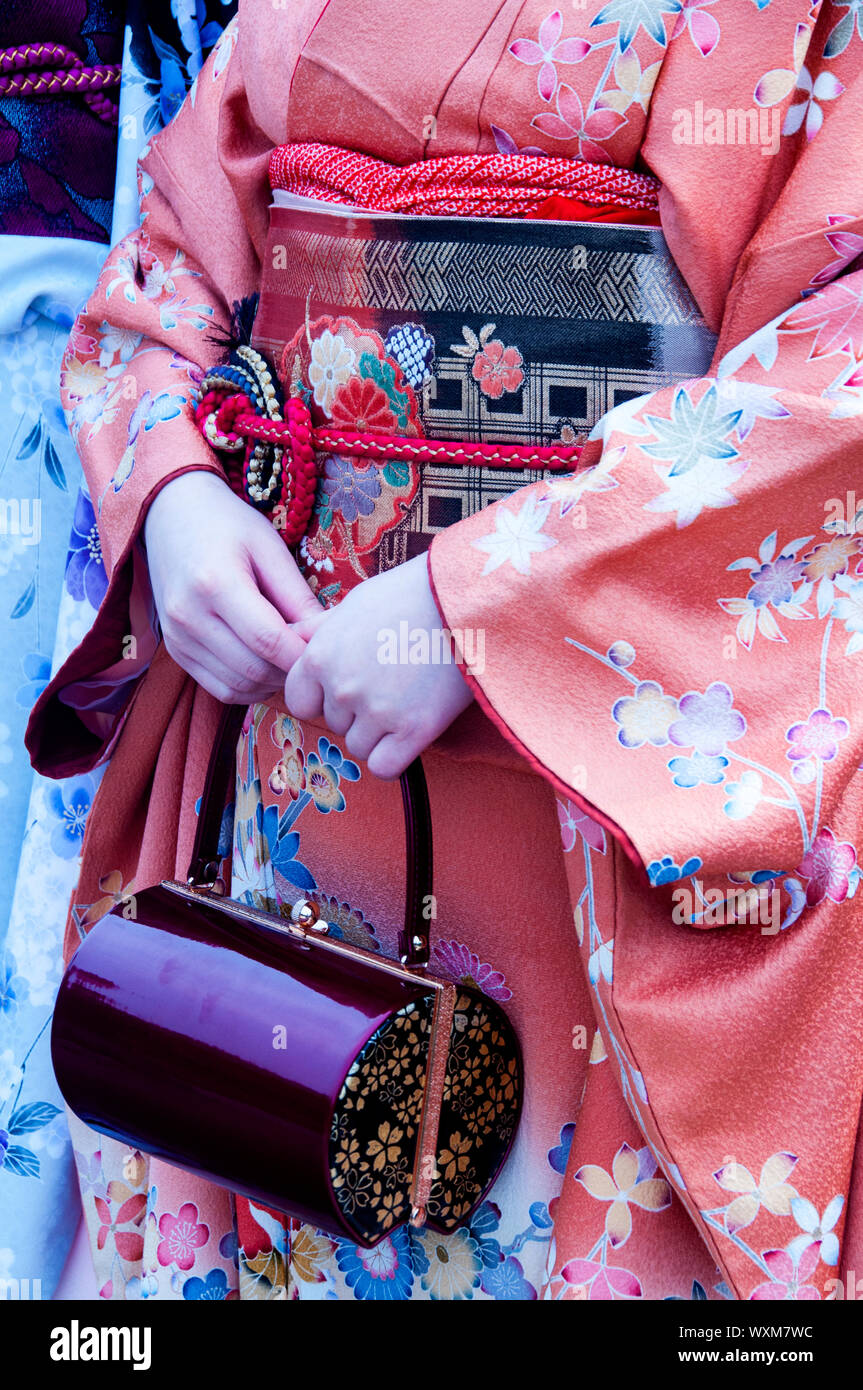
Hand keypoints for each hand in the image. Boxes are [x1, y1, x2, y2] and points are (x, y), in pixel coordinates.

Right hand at [143, 470, 321, 702]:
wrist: (170, 516)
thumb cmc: (227, 525)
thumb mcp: (269, 548)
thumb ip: (297, 596)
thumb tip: (327, 636)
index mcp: (215, 583)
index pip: (268, 640)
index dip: (303, 654)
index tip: (326, 649)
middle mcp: (189, 615)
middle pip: (254, 669)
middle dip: (291, 671)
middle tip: (312, 655)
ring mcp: (177, 638)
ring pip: (238, 686)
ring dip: (272, 683)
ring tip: (290, 659)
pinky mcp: (175, 651)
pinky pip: (220, 689)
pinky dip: (250, 688)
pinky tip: (266, 667)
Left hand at [284, 554, 474, 778]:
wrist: (467, 600)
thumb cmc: (411, 594)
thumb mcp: (355, 603)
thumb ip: (319, 629)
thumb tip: (289, 634)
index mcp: (320, 657)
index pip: (300, 702)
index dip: (323, 697)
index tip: (350, 686)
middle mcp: (341, 688)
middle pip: (335, 724)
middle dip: (357, 711)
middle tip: (392, 683)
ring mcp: (376, 712)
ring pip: (359, 747)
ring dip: (379, 734)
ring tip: (407, 699)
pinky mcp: (413, 730)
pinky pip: (384, 767)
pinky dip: (394, 758)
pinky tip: (409, 734)